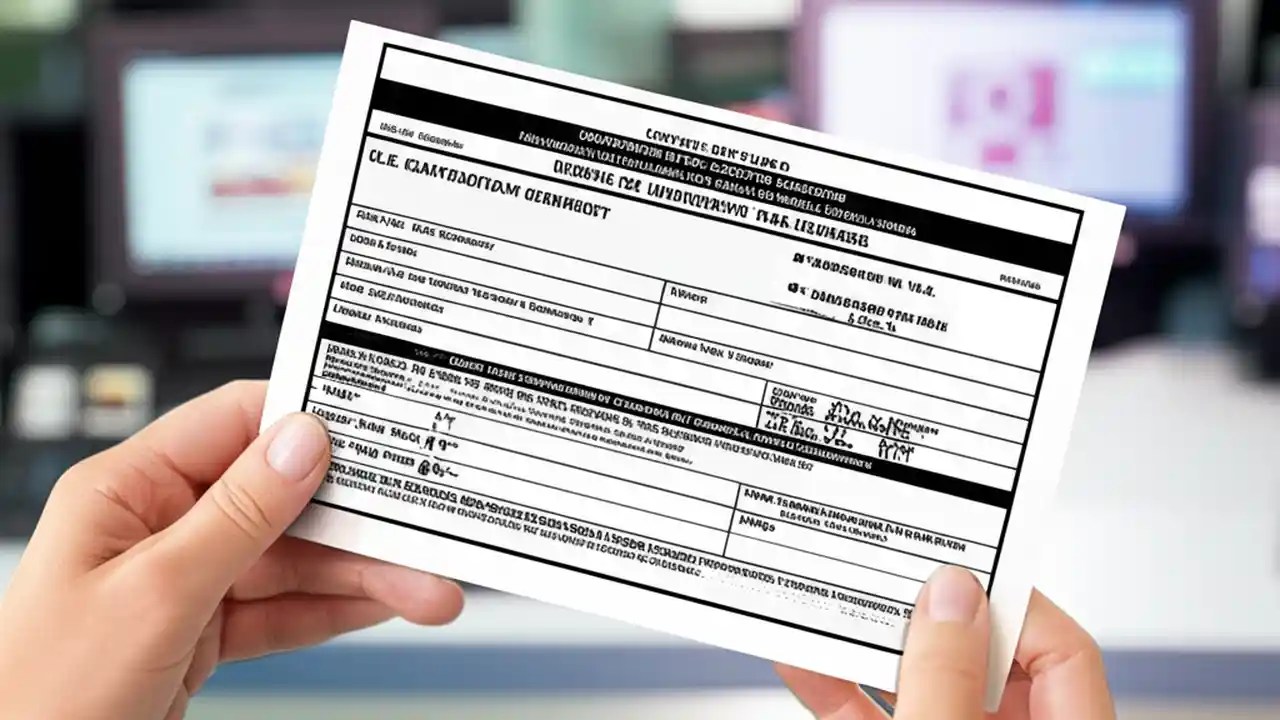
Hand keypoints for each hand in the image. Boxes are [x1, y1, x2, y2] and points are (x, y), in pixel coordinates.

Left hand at [0, 381, 464, 719]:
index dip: (308, 416)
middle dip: (357, 519)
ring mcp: (183, 579)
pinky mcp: (202, 630)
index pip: (234, 422)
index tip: (377, 423)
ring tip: (424, 587)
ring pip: (292, 560)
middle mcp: (158, 525)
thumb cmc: (42, 696)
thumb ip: (238, 517)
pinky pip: (282, 608)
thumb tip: (303, 442)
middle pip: (280, 500)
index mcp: (127, 489)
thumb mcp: (154, 595)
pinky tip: (381, 605)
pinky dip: (333, 610)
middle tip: (422, 528)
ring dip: (361, 574)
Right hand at [777, 567, 1113, 718]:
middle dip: (928, 612)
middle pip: (986, 658)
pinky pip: (875, 717)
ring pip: (923, 684)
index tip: (954, 569)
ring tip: (833, 598)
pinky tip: (803, 658)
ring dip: (872, 645)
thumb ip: (946, 681)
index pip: (1062, 650)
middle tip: (887, 567)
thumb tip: (948, 598)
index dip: (1011, 601)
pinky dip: (841, 689)